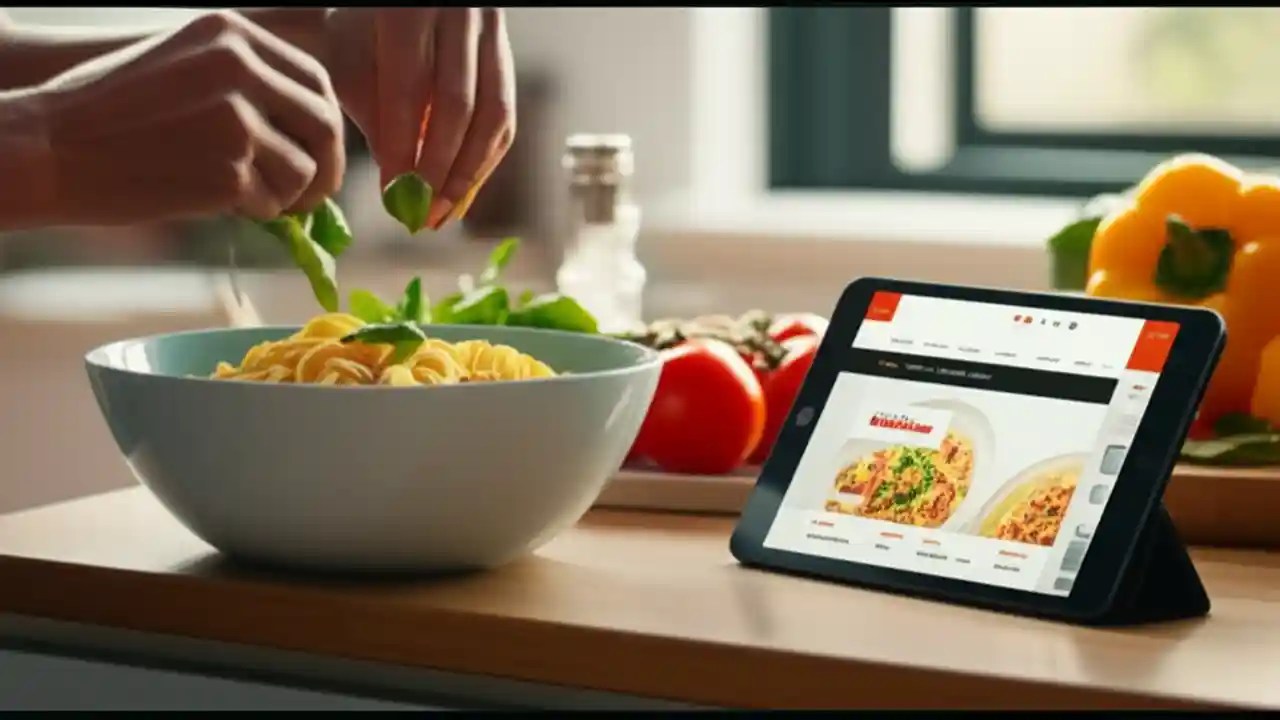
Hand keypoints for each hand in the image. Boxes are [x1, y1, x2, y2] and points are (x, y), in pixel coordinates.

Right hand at [35, 11, 344, 225]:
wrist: (50, 148)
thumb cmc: (112, 114)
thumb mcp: (184, 67)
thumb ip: (248, 86)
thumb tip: (315, 136)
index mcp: (230, 35)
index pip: (314, 80)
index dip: (324, 122)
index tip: (319, 150)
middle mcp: (240, 68)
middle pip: (324, 124)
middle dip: (326, 167)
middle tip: (311, 196)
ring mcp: (237, 120)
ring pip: (303, 171)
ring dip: (283, 195)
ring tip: (239, 194)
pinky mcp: (229, 171)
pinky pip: (270, 204)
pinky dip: (252, 212)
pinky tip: (210, 200)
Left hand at [324, 8, 515, 229]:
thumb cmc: (362, 28)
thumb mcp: (354, 59)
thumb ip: (373, 114)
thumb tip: (398, 184)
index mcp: (410, 9)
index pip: (409, 91)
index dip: (404, 149)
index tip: (396, 196)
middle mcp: (460, 14)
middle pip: (458, 106)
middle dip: (440, 170)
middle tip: (423, 215)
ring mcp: (490, 31)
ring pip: (494, 115)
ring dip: (470, 173)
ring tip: (444, 211)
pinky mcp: (505, 52)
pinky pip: (505, 116)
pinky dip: (485, 159)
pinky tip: (463, 189)